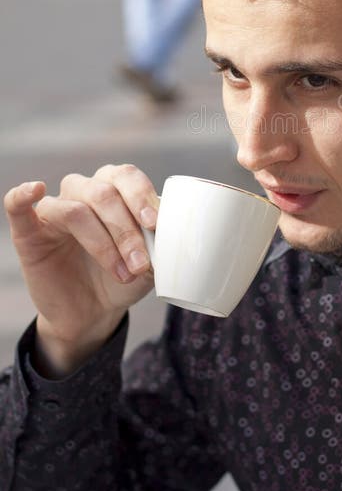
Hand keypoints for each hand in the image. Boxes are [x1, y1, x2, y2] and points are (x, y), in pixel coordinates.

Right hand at [3, 164, 158, 375]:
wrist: (93, 313)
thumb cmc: (124, 277)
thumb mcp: (150, 262)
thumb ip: (160, 243)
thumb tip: (175, 233)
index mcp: (114, 189)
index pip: (127, 177)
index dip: (141, 196)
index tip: (155, 224)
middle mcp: (84, 192)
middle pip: (103, 193)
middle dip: (126, 229)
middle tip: (141, 263)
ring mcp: (55, 210)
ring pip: (76, 209)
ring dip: (103, 242)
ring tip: (122, 272)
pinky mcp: (28, 232)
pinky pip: (18, 206)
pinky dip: (23, 195)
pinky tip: (36, 189)